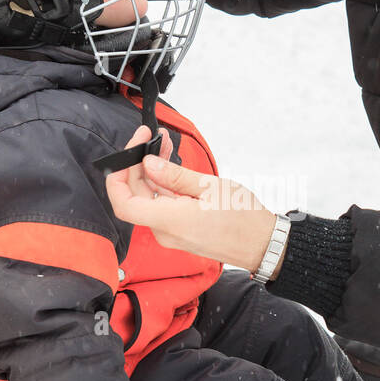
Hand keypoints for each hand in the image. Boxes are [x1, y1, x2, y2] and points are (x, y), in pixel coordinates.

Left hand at [105, 126, 277, 272]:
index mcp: (170, 221)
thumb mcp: (210, 187)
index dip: (117, 178)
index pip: (124, 204)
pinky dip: (163, 183)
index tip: (128, 154)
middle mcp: (165, 231)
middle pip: (135, 196)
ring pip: (149, 198)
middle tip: (150, 136)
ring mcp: (172, 232)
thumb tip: (148, 163)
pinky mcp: (180, 229)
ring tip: (165, 143)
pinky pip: (163, 205)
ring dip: (151, 170)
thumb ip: (175, 176)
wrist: (262, 243)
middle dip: (137, 164)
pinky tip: (171, 164)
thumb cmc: (244, 218)